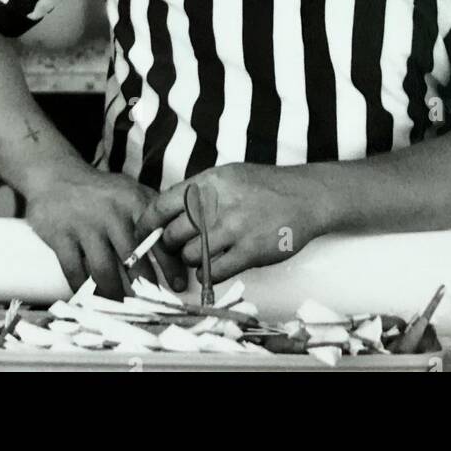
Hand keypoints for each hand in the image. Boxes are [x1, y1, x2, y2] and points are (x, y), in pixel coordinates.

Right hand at [25, 167, 186, 300]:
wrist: (56, 177)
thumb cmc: (101, 192)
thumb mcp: (130, 192)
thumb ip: (153, 215)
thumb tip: (180, 246)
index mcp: (134, 201)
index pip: (158, 236)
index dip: (171, 264)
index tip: (178, 285)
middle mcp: (111, 213)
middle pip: (133, 258)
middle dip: (145, 286)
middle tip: (151, 304)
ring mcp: (85, 225)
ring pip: (104, 270)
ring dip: (115, 294)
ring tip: (123, 308)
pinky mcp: (60, 237)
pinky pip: (74, 272)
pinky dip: (83, 290)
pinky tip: (90, 300)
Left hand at [135, 163, 329, 287]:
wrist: (306, 196)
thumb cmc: (266, 187)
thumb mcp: (228, 176)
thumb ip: (200, 193)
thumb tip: (167, 212)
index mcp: (209, 182)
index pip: (161, 205)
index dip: (147, 224)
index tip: (144, 235)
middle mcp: (217, 203)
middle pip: (172, 235)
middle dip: (171, 246)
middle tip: (179, 249)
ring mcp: (233, 228)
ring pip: (189, 256)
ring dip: (191, 260)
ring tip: (203, 255)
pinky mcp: (249, 251)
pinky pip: (212, 272)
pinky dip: (208, 274)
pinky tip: (215, 267)